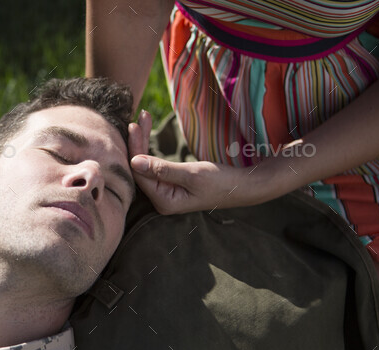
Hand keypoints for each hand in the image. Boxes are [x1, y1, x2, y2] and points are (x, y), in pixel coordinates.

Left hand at [128, 111, 253, 214]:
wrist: (244, 185)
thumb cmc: (222, 182)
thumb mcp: (192, 174)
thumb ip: (162, 169)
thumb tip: (133, 161)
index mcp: (164, 202)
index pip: (141, 174)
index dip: (135, 149)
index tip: (134, 126)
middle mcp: (162, 200)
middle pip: (141, 169)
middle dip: (139, 142)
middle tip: (139, 119)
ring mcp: (167, 192)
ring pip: (148, 164)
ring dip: (145, 142)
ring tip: (143, 119)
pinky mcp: (172, 183)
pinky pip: (156, 164)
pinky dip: (153, 148)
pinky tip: (148, 133)